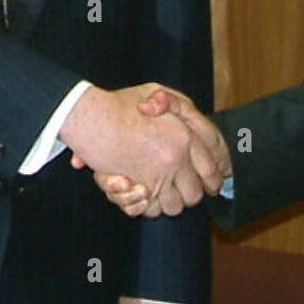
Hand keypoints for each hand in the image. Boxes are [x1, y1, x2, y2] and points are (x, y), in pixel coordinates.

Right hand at [61, 84, 221, 215]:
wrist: (90, 117)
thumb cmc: (120, 104)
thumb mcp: (155, 93)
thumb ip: (176, 105)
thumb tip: (192, 120)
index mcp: (185, 138)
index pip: (212, 170)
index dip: (213, 181)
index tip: (211, 185)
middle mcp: (174, 160)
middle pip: (194, 194)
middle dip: (189, 194)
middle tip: (181, 188)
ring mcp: (156, 177)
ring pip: (173, 207)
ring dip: (167, 202)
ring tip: (159, 191)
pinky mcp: (135, 189)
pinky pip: (150, 210)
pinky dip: (146, 206)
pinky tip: (141, 194)